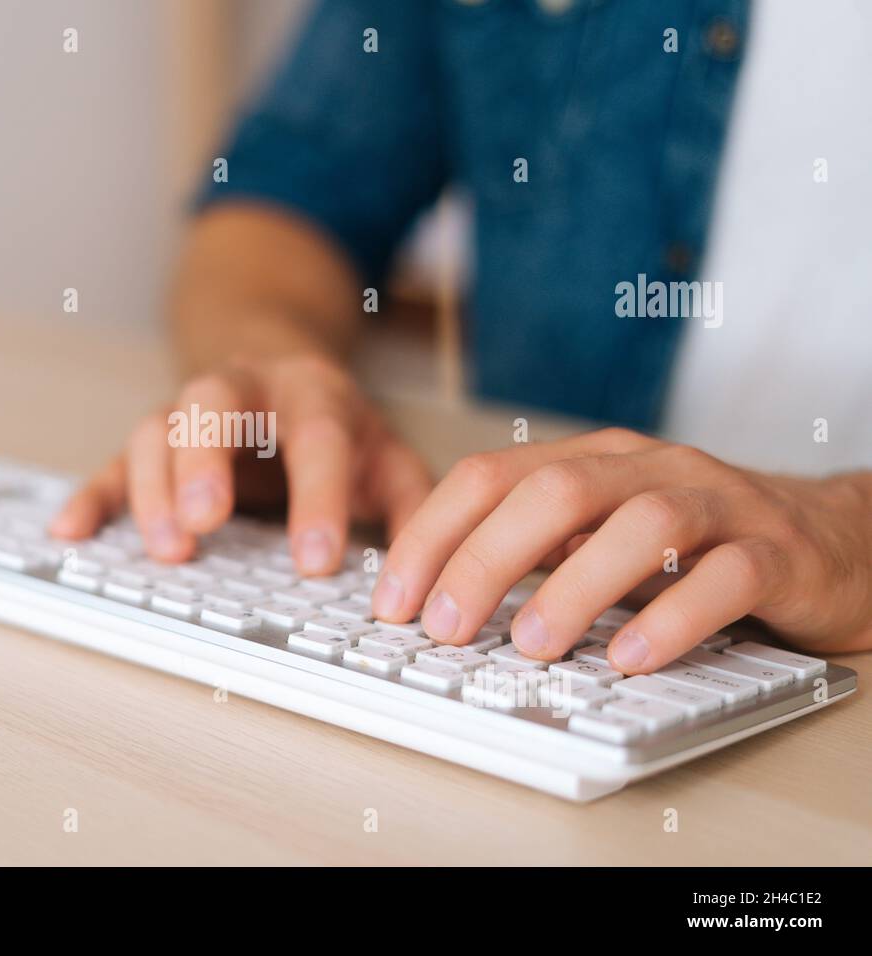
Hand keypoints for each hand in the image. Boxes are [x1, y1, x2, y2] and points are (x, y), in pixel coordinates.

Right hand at [49, 354, 431, 574]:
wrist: (279, 366)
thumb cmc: (334, 425)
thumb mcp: (387, 455)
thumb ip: (410, 506)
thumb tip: (426, 570)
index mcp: (312, 394)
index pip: (316, 438)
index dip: (316, 497)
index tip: (316, 560)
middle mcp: (244, 392)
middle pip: (213, 407)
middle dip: (206, 462)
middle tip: (208, 523)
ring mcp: (189, 414)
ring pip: (157, 430)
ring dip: (153, 487)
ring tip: (168, 551)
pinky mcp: (152, 442)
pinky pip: (111, 461)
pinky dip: (91, 497)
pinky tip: (72, 532)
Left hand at [371, 427, 871, 673]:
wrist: (832, 541)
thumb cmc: (695, 545)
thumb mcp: (600, 537)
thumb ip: (535, 554)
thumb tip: (438, 602)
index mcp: (591, 462)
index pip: (490, 477)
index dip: (431, 535)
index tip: (392, 598)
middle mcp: (647, 468)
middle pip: (554, 490)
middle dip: (485, 558)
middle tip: (443, 627)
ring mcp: (714, 504)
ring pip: (638, 524)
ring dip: (575, 587)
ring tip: (532, 645)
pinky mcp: (774, 551)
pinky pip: (723, 576)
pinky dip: (674, 618)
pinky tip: (633, 658)